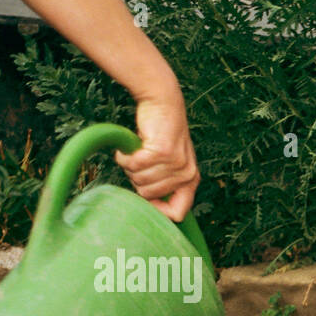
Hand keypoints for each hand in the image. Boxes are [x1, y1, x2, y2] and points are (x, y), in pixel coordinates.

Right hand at [114, 89, 199, 221]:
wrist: (163, 102)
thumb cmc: (161, 134)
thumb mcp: (170, 163)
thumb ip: (165, 184)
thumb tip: (149, 210)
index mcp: (191, 181)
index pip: (177, 213)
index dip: (157, 211)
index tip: (144, 197)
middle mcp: (187, 175)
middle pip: (148, 195)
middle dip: (138, 179)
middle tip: (142, 160)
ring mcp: (176, 164)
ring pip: (139, 181)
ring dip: (131, 166)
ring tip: (138, 151)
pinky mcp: (162, 152)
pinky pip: (133, 165)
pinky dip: (124, 157)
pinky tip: (129, 147)